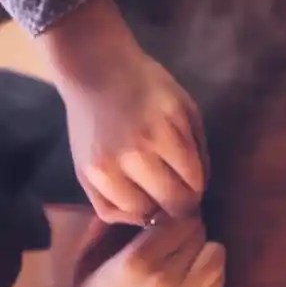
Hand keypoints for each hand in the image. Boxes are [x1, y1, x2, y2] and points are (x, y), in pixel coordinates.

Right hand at [37, 0, 207, 224]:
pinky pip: (110, 212)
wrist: (96, 72)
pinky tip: (136, 197)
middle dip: (183, 203)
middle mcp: (133, 156)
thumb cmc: (148, 88)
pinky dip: (128, 212)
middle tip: (180, 194)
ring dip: (155, 209)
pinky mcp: (83, 175)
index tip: (194, 182)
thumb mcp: (187, 110)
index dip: (199, 188)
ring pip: (141, 214)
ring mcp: (104, 169)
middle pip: (171, 204)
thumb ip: (198, 151)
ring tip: (157, 193)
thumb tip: (200, 188)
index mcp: (163, 136)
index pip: (194, 185)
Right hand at [53, 218, 225, 286]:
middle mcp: (168, 278)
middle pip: (200, 235)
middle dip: (188, 235)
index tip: (165, 225)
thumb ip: (106, 235)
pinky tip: (190, 284)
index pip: (178, 220)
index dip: (173, 220)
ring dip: (204, 253)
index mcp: (136, 262)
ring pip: (216, 255)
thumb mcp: (87, 272)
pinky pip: (219, 283)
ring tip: (186, 262)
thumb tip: (135, 210)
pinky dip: (209, 277)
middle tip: (174, 244)